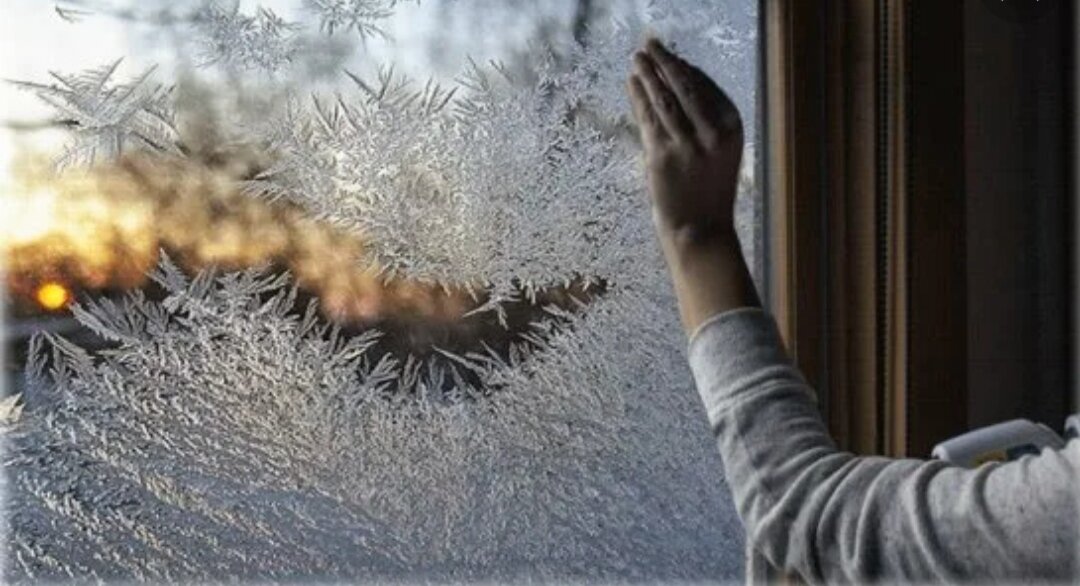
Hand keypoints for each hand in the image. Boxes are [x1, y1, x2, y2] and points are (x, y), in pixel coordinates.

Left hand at [627, 39, 743, 248]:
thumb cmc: (708, 191)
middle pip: (683, 87)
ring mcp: (686, 144)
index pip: (705, 86)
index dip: (684, 68)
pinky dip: (638, 97)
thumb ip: (705, 122)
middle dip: (664, 62)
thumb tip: (679, 87)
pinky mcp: (662, 156)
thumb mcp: (719, 152)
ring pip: (663, 99)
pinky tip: (632, 83)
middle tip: (650, 46)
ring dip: (647, 75)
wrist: (700, 230)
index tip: (670, 56)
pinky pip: (647, 118)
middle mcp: (711, 133)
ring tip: (637, 59)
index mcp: (731, 128)